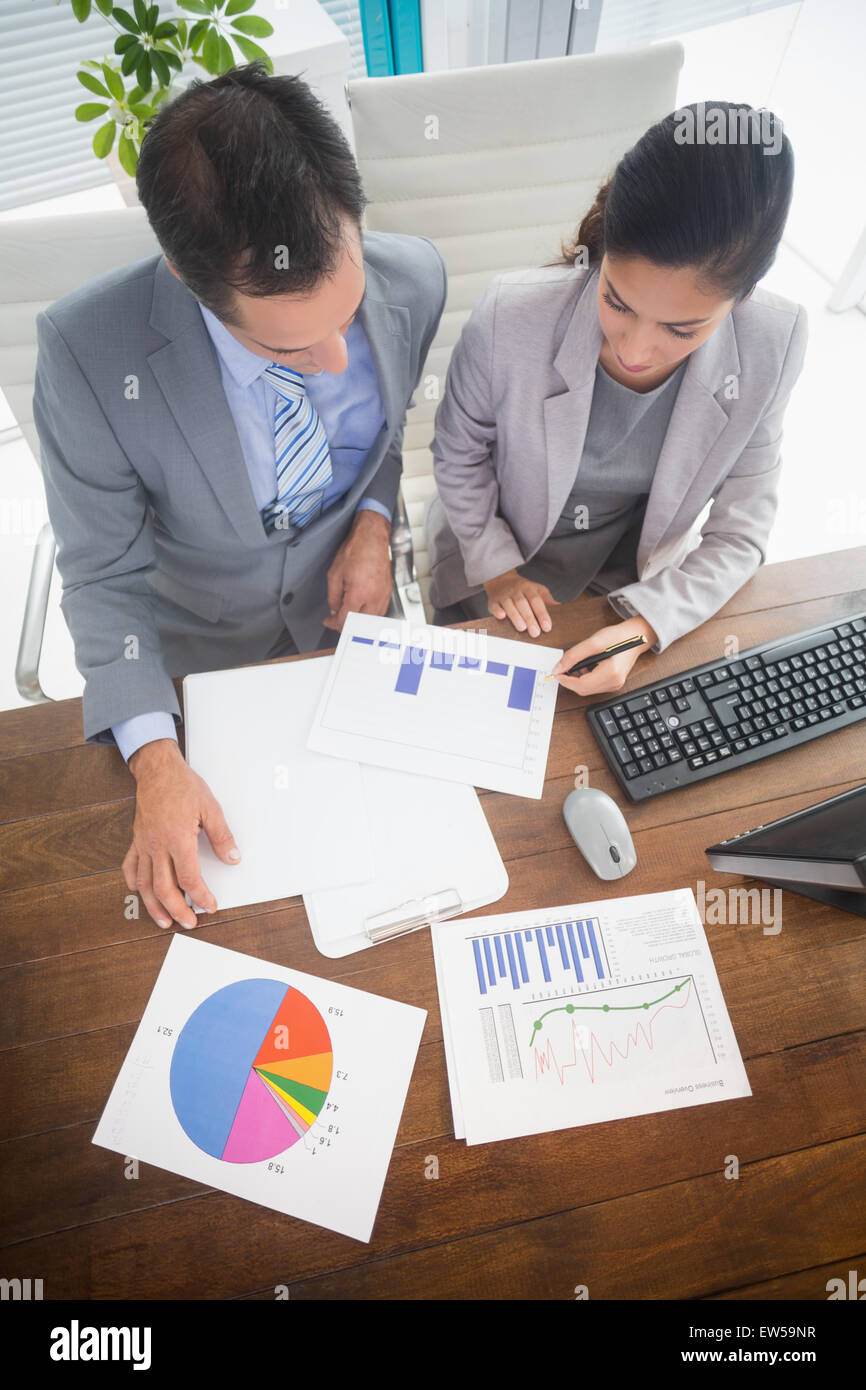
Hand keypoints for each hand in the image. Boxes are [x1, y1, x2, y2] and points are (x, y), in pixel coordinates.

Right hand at [121, 739, 240, 929]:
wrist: (157, 769)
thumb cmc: (183, 785)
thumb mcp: (211, 808)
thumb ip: (222, 836)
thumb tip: (233, 858)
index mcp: (177, 838)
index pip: (189, 878)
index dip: (201, 896)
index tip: (210, 905)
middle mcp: (157, 845)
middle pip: (164, 888)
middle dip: (177, 910)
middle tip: (189, 922)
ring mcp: (144, 844)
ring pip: (144, 884)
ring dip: (153, 906)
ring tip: (164, 921)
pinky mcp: (136, 839)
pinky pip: (130, 866)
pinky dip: (133, 882)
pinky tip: (139, 892)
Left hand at [323, 508, 392, 630]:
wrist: (372, 538)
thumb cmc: (355, 550)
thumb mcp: (334, 574)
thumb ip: (333, 596)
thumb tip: (334, 610)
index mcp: (358, 593)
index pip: (345, 619)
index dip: (333, 624)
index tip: (328, 621)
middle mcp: (374, 597)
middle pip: (360, 624)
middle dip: (345, 625)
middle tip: (336, 620)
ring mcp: (383, 595)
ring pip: (372, 621)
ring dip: (359, 622)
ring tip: (348, 616)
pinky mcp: (388, 591)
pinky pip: (380, 611)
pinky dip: (369, 615)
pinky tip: (361, 611)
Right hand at [484, 569, 557, 636]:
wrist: (501, 579)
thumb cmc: (523, 589)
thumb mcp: (538, 590)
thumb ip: (548, 600)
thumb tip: (561, 608)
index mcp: (529, 588)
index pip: (536, 601)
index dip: (542, 614)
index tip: (547, 627)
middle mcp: (516, 591)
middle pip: (523, 603)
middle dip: (529, 618)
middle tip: (535, 633)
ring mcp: (504, 596)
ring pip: (509, 604)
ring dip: (515, 616)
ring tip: (522, 628)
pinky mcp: (493, 601)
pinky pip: (494, 605)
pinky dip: (497, 611)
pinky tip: (501, 617)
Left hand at [550, 617, 657, 695]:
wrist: (636, 636)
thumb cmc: (618, 637)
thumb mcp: (593, 642)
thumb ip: (574, 656)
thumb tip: (558, 668)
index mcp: (611, 673)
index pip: (581, 685)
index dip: (565, 680)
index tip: (555, 672)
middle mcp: (614, 683)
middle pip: (583, 690)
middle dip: (570, 680)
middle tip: (563, 667)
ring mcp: (615, 685)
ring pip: (587, 689)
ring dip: (577, 679)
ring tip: (577, 663)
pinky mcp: (613, 683)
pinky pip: (593, 686)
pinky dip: (584, 678)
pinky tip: (585, 666)